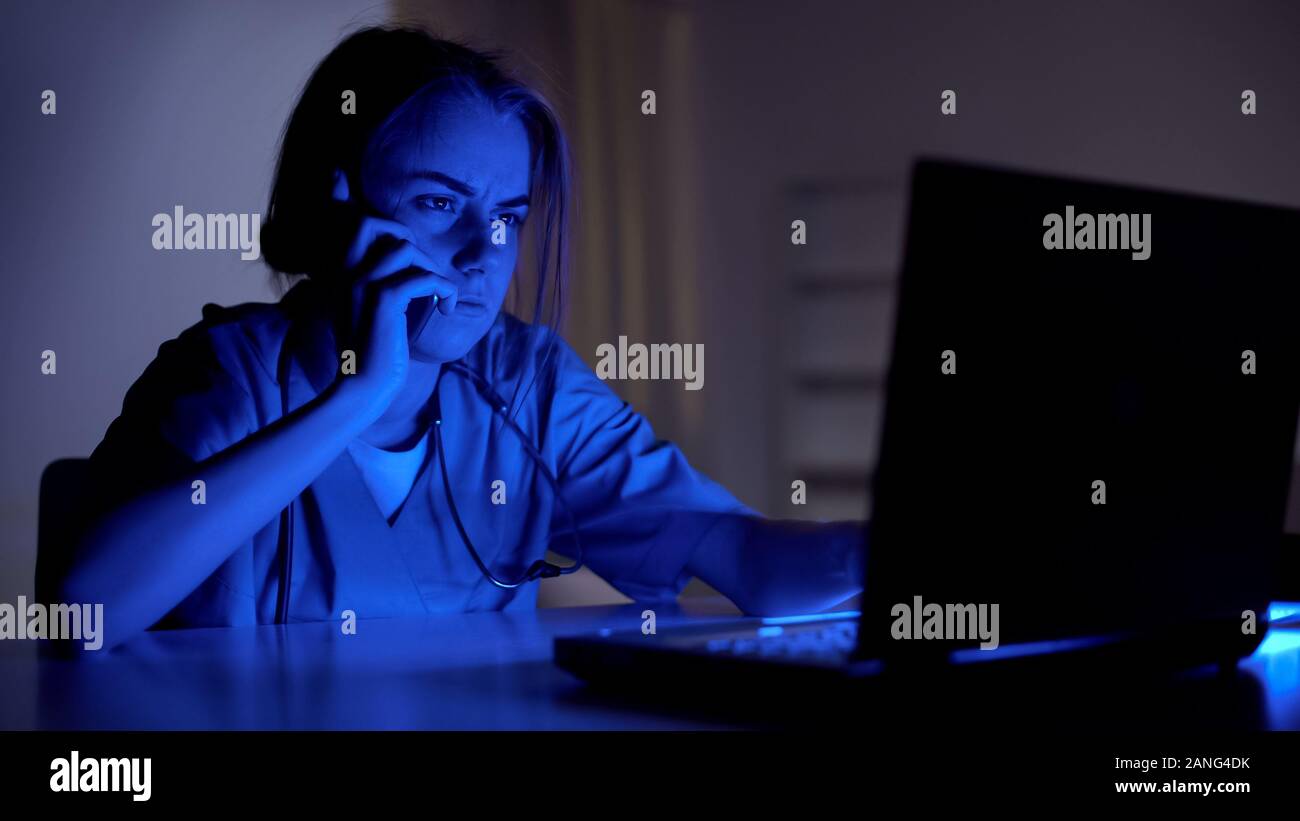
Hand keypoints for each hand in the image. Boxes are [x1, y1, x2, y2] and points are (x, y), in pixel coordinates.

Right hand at [333, 215, 458, 415]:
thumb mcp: (372, 313)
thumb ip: (382, 287)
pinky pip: (424, 277)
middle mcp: (346, 273)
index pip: (355, 224)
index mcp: (342, 274)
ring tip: (440, 294)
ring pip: (405, 247)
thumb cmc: (375, 355)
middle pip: (373, 222)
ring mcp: (362, 284)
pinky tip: (447, 310)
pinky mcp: (383, 300)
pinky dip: (446, 290)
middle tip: (424, 271)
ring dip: (433, 267)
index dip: (386, 226)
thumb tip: (414, 270)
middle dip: (408, 239)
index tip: (410, 252)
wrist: (363, 388)